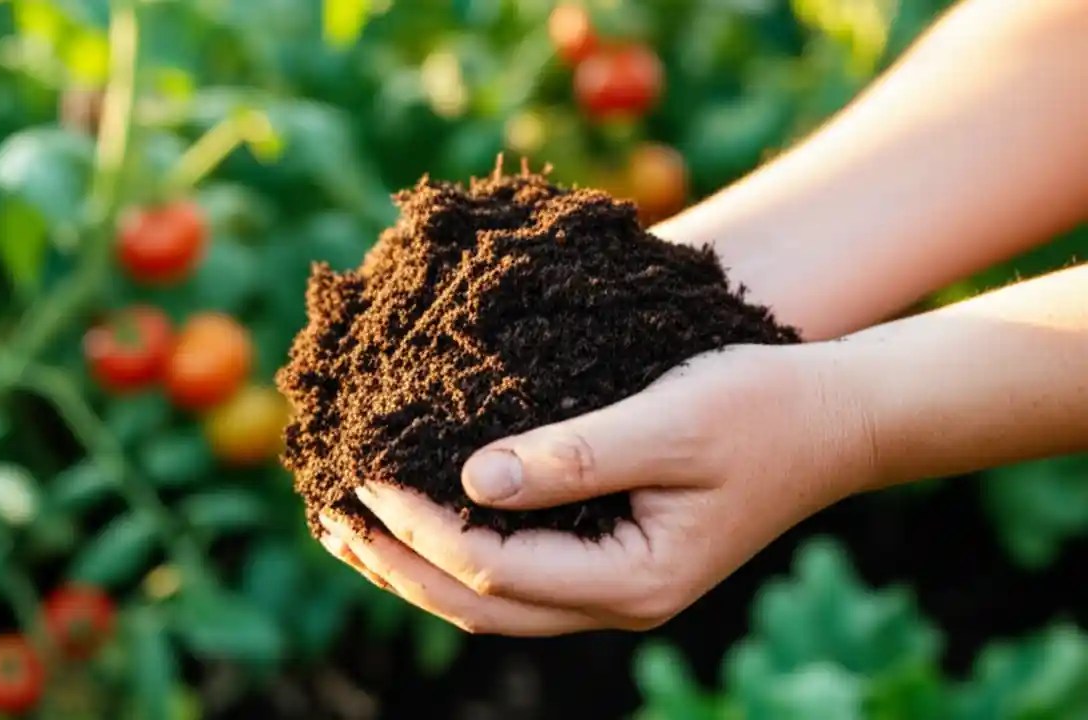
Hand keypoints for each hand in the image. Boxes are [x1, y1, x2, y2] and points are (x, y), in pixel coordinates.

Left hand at [317, 343, 877, 635]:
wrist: (836, 420)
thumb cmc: (762, 408)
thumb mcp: (671, 424)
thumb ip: (574, 455)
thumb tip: (469, 482)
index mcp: (633, 579)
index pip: (493, 567)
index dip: (417, 526)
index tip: (361, 472)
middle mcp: (619, 602)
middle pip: (480, 605)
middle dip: (394, 565)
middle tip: (324, 518)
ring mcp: (615, 588)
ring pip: (494, 600)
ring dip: (416, 567)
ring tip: (349, 530)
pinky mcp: (613, 558)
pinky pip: (519, 573)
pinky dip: (458, 552)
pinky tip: (423, 518)